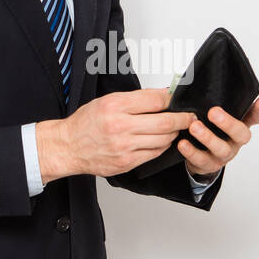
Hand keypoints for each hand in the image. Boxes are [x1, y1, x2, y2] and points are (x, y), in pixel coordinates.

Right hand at [37, 88, 193, 182]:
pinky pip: (154, 154)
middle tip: (189, 117)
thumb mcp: (107, 101)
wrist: (68, 146)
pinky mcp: (126, 162)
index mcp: (115, 106)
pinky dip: (162, 146)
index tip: (178, 99)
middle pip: (164, 121)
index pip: (155, 100)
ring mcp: (124, 147)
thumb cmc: (86, 123)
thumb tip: (162, 95)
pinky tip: (162, 141)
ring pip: (163, 139)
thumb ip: (135, 99)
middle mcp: (120, 126)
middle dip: (183, 119)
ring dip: (173, 133)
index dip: (172, 99)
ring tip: (175, 129)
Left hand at [181, 95, 258, 178]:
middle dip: (228, 123)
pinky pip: (201, 160)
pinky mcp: (209, 164)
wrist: (200, 157)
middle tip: (213, 112)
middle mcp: (235, 141)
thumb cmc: (212, 131)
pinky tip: (183, 143)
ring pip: (221, 148)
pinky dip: (191, 152)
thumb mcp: (220, 115)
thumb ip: (223, 101)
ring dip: (208, 137)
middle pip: (241, 134)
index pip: (257, 117)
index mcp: (241, 125)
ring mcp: (223, 154)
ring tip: (194, 127)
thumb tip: (214, 82)